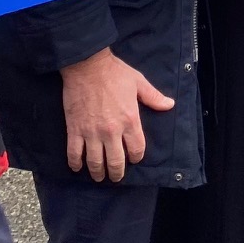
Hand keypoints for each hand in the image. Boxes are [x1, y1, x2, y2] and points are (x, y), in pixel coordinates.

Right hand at [60, 47, 174, 182]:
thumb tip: (169, 105)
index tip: (134, 158)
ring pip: (95, 162)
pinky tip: (77, 168)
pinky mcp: (74, 129)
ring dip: (97, 173)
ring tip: (98, 177)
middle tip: (115, 177)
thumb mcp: (138, 82)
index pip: (137, 149)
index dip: (136, 157)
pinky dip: (75, 163)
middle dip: (117, 173)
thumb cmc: (114, 72)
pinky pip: (74, 153)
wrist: (86, 65)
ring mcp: (91, 132)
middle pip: (116, 161)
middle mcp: (112, 130)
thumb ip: (153, 97)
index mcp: (130, 120)